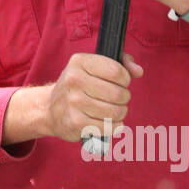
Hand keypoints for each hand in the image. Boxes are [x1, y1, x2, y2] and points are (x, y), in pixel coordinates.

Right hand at [11, 52, 140, 142]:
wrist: (50, 108)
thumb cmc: (79, 86)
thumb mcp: (94, 67)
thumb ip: (121, 63)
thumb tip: (138, 71)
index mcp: (79, 62)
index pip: (117, 71)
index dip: (125, 79)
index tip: (119, 82)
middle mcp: (74, 80)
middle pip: (118, 93)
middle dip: (124, 98)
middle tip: (117, 99)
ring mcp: (74, 102)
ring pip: (116, 111)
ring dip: (120, 113)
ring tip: (113, 110)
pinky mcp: (76, 123)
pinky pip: (109, 127)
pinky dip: (114, 126)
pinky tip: (108, 121)